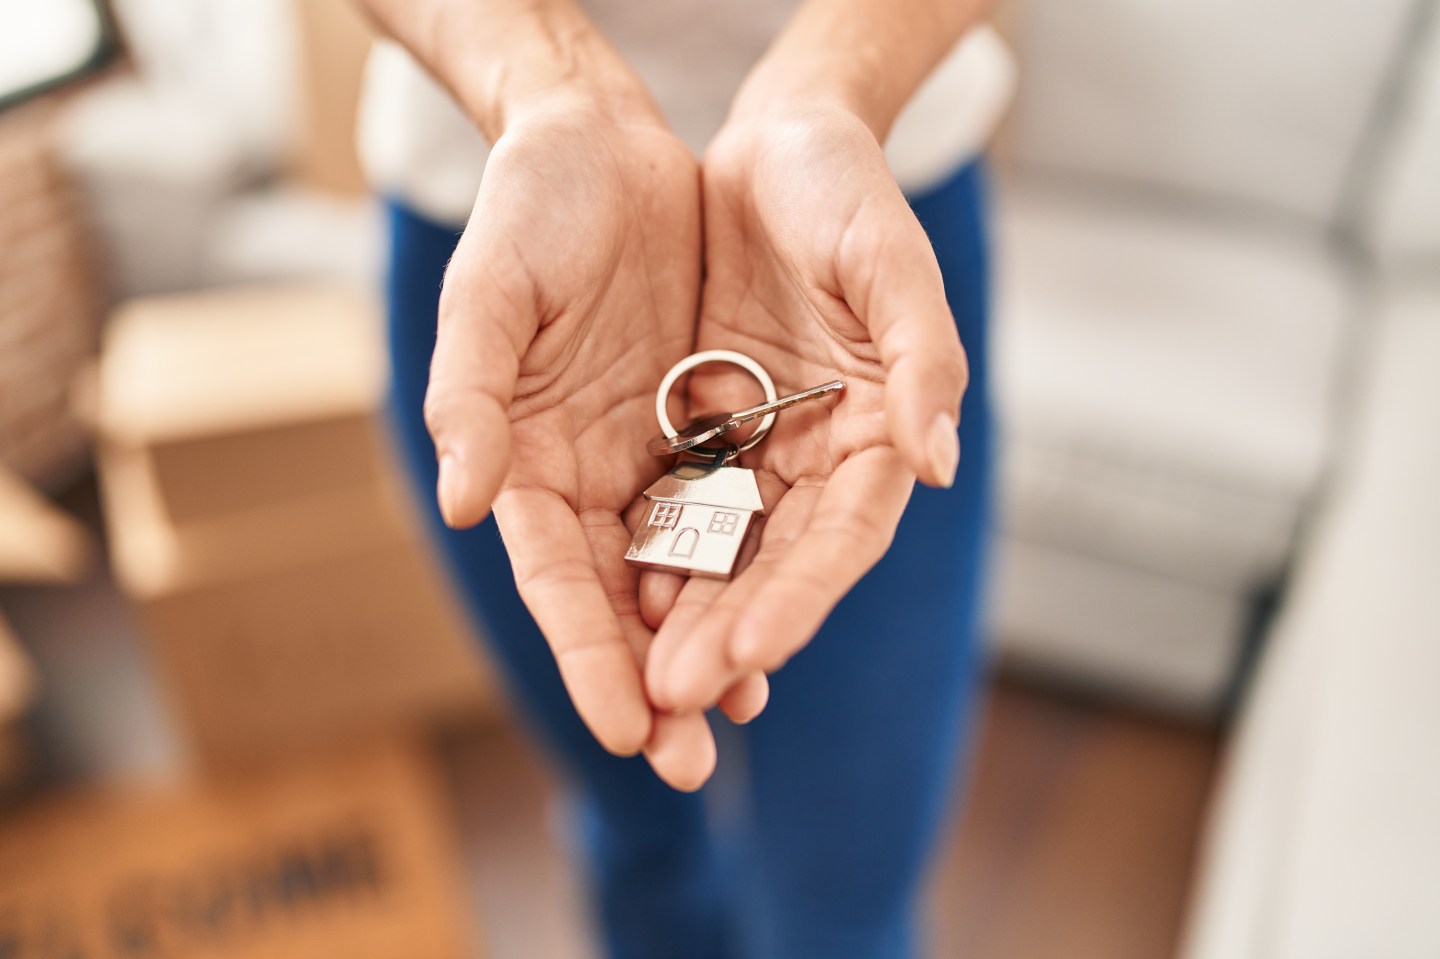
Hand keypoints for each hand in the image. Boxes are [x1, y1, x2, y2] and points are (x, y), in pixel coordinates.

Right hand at [424, 93, 760, 789]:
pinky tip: (783, 622)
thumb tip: (462, 501)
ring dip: (713, 646)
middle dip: (654, 682)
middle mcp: (588, 479)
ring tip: (742, 718)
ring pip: (686, 572)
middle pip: (621, 600)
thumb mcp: (491, 292)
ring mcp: (650, 458)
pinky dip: (757, 567)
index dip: (585, 654)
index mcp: (525, 462)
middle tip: (689, 764)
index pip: (557, 579)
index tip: (621, 728)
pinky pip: (739, 510)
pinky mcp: (708, 429)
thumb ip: (472, 394)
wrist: (600, 146)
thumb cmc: (528, 210)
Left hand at [642, 102, 968, 714]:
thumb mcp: (890, 259)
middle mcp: (820, 459)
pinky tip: (612, 606)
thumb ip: (921, 357)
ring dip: (681, 620)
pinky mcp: (701, 432)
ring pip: (718, 554)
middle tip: (673, 703)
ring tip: (639, 686)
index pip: (842, 538)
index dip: (798, 601)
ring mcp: (758, 451)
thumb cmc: (846, 190)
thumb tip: (939, 462)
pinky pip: (668, 504)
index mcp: (879, 433)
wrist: (775, 144)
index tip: (748, 658)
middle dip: (727, 637)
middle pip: (774, 568)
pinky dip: (645, 556)